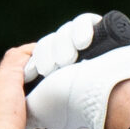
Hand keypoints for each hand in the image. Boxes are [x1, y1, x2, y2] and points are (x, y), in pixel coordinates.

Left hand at [20, 11, 129, 128]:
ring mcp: (92, 51)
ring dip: (62, 44)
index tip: (36, 71)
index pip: (37, 58)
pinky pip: (87, 21)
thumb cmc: (70, 106)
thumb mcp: (37, 107)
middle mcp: (74, 66)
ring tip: (68, 59)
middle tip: (51, 69)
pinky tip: (82, 43)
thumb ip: (26, 97)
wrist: (105, 100)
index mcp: (57, 83)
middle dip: (47, 53)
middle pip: (50, 43)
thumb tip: (22, 100)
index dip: (35, 60)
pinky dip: (81, 28)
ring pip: (65, 32)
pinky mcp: (107, 37)